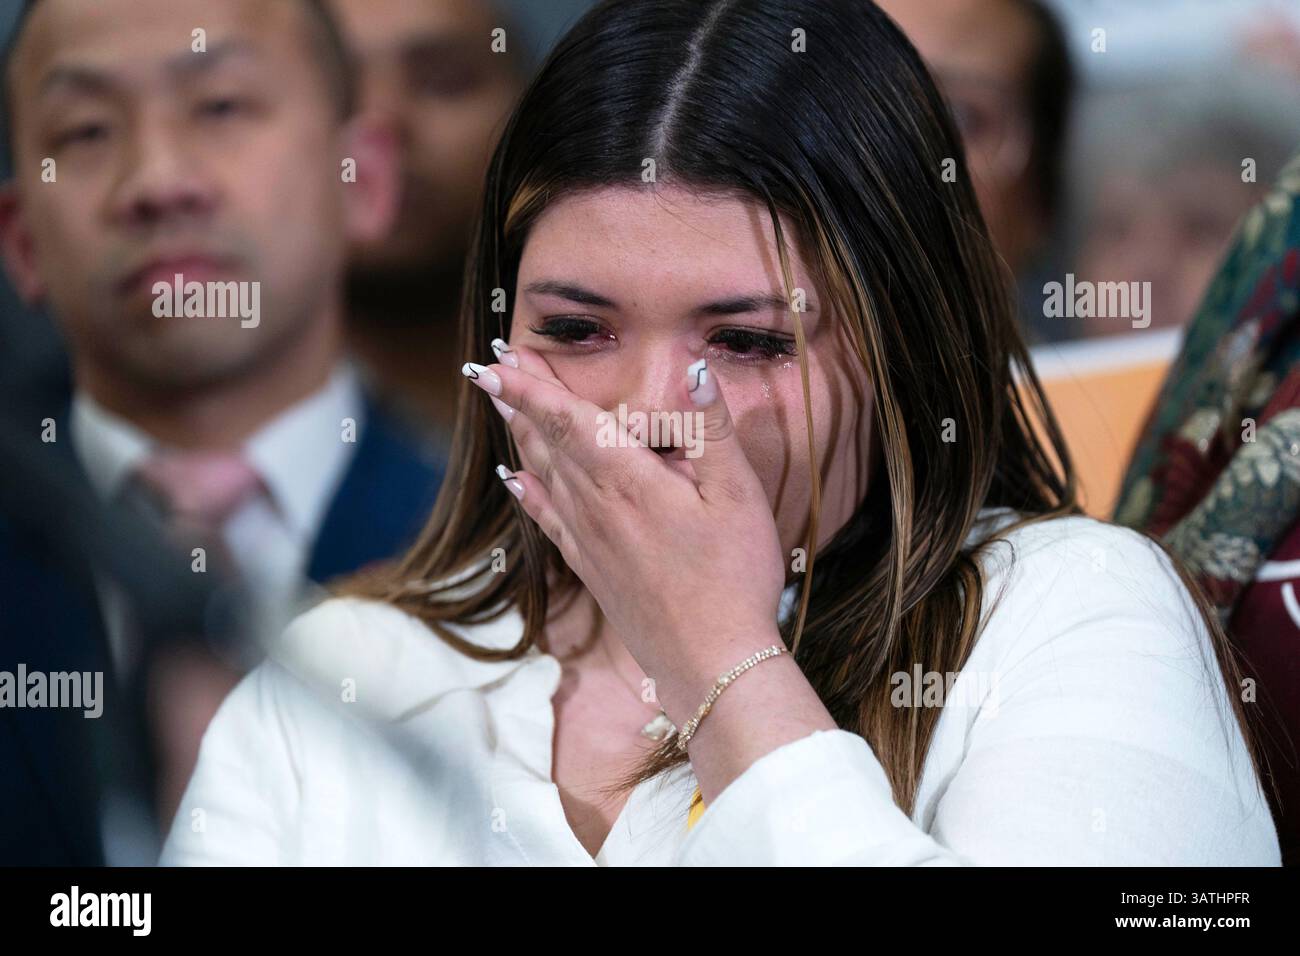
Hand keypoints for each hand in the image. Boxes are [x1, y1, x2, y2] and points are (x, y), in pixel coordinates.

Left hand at [462, 340, 786, 716]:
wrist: (711, 663)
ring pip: (540, 475)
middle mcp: (594, 505)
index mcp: (627, 478)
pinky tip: (514, 480)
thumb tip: (697, 369)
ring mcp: (588, 540)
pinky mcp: (591, 568)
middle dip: (519, 398)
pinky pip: (547, 518)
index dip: (530, 385)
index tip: (497, 359)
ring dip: (520, 435)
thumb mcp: (739, 495)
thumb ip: (713, 429)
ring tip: (501, 405)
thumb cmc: (733, 577)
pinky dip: (527, 491)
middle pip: (546, 440)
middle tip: (493, 366)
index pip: (567, 418)